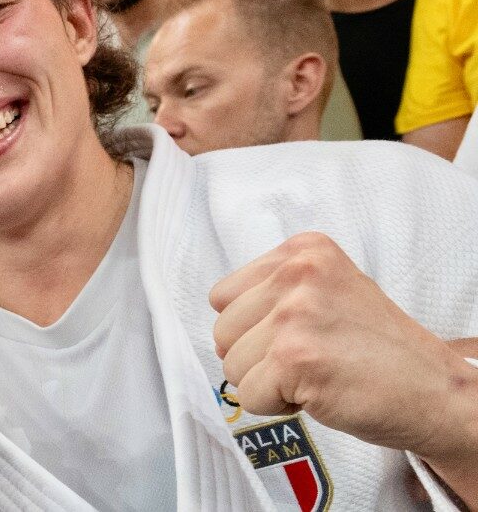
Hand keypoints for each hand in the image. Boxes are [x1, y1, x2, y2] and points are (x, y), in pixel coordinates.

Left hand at [211, 232, 477, 502]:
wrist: (435, 391)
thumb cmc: (379, 349)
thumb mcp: (328, 290)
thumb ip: (275, 292)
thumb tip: (220, 326)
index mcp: (303, 250)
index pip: (223, 295)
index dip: (252, 328)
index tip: (298, 335)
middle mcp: (297, 273)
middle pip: (222, 331)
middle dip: (255, 358)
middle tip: (309, 360)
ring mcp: (295, 314)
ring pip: (231, 365)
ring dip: (266, 382)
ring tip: (315, 374)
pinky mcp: (294, 359)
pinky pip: (249, 396)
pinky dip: (277, 406)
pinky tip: (317, 392)